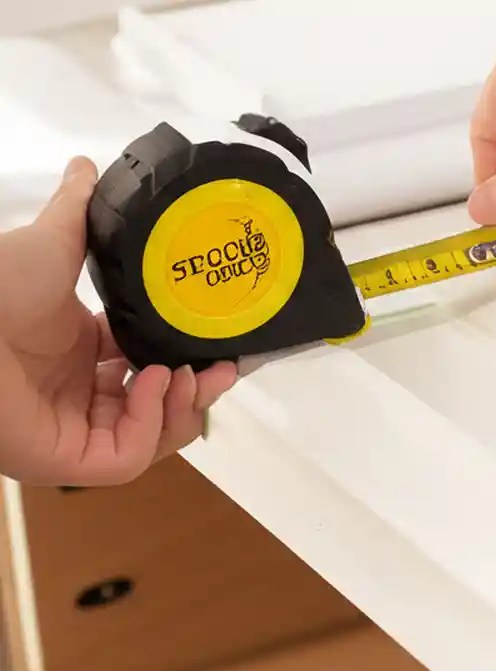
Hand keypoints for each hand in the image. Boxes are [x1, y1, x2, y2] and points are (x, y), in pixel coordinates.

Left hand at [0, 158, 237, 486]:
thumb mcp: (53, 240)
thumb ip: (80, 209)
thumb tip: (89, 166)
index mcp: (79, 353)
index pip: (149, 367)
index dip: (187, 358)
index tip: (221, 343)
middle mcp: (79, 396)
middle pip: (160, 408)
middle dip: (200, 389)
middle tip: (225, 368)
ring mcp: (75, 430)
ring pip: (152, 438)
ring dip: (182, 407)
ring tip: (189, 373)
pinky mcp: (69, 461)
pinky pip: (128, 457)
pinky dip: (151, 424)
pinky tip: (153, 382)